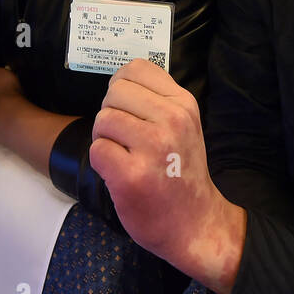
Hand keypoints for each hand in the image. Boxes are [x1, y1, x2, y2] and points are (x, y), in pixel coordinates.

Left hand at [91, 59, 245, 293]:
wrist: (195, 224)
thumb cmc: (182, 174)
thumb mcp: (185, 126)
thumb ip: (158, 101)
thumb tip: (121, 79)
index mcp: (183, 104)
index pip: (136, 68)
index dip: (122, 87)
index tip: (128, 109)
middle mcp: (171, 120)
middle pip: (114, 92)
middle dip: (111, 114)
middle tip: (124, 139)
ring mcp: (152, 147)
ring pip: (103, 119)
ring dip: (105, 139)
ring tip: (123, 156)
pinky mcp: (131, 175)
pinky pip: (97, 149)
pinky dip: (101, 162)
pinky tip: (119, 173)